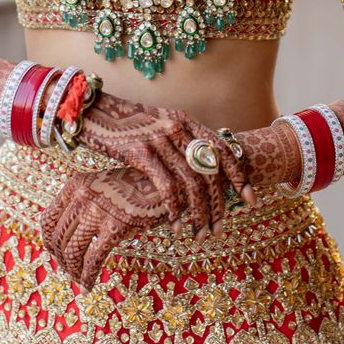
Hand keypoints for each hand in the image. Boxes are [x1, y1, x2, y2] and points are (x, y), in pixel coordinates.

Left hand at [40, 166, 167, 289]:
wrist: (164, 181)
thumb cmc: (135, 185)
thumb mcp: (102, 185)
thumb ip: (84, 202)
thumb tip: (71, 232)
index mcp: (75, 185)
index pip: (48, 220)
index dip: (48, 242)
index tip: (54, 254)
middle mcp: (82, 196)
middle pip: (59, 238)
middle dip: (62, 260)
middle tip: (70, 271)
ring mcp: (97, 211)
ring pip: (72, 251)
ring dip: (73, 270)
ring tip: (79, 280)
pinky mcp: (115, 227)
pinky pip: (93, 259)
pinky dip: (87, 276)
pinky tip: (89, 286)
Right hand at [76, 91, 253, 236]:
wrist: (94, 110)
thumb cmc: (125, 124)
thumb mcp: (158, 125)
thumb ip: (178, 141)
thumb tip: (199, 165)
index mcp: (184, 121)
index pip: (222, 149)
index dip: (239, 176)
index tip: (249, 199)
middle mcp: (176, 128)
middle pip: (209, 171)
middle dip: (220, 203)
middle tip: (220, 227)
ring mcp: (159, 139)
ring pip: (191, 182)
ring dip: (200, 212)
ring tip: (201, 233)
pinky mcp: (140, 152)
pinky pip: (166, 187)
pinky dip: (175, 210)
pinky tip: (177, 226)